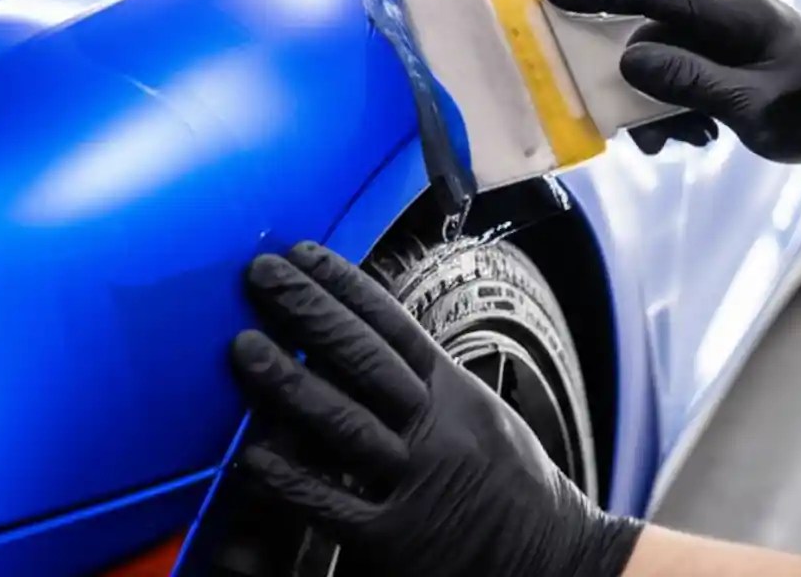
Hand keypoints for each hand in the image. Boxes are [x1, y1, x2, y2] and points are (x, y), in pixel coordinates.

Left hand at [230, 242, 642, 576]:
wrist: (556, 565)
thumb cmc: (513, 490)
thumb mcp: (481, 421)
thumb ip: (428, 387)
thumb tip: (368, 342)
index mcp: (457, 396)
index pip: (394, 327)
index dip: (345, 286)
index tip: (303, 255)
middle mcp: (439, 433)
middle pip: (365, 360)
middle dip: (310, 313)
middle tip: (262, 276)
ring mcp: (417, 486)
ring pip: (345, 424)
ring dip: (289, 383)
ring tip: (244, 346)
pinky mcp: (395, 542)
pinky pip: (333, 505)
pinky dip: (291, 479)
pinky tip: (251, 455)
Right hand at [546, 0, 800, 162]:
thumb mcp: (755, 104)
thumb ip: (691, 81)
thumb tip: (631, 59)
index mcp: (732, 13)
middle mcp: (721, 19)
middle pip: (648, 38)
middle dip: (634, 87)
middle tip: (638, 132)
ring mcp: (722, 41)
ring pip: (660, 66)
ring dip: (659, 108)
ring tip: (684, 140)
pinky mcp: (723, 64)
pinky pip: (679, 81)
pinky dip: (677, 112)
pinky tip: (699, 135)